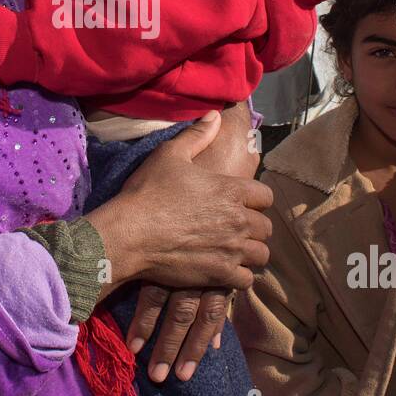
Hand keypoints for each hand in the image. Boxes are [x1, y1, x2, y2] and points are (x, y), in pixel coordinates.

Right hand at [120, 102, 254, 381]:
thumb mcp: (170, 155)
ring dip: (250, 252)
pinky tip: (224, 271)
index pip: (266, 196)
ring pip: (261, 255)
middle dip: (254, 227)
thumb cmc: (148, 191)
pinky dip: (239, 277)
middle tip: (236, 228)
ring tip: (234, 251)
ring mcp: (231, 250)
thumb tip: (217, 115)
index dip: (255, 199)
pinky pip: (246, 280)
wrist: (128, 234)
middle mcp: (239, 220)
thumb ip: (198, 135)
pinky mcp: (220, 275)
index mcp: (232, 189)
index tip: (242, 203)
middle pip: (266, 227)